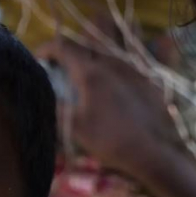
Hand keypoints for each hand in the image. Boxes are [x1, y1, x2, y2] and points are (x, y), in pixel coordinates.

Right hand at [33, 40, 188, 181]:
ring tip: (81, 76)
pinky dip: (108, 68)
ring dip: (89, 58)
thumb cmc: (112, 140)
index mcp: (92, 72)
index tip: (39, 58)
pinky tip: (108, 86)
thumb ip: (58, 105)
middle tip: (57, 67)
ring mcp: (133, 68)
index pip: (64, 46)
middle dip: (68, 52)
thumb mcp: (76, 126)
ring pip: (106, 52)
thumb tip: (45, 92)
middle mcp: (113, 62)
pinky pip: (123, 64)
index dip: (47, 48)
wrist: (156, 150)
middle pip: (85, 45)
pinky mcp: (147, 79)